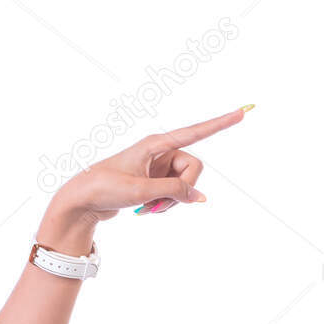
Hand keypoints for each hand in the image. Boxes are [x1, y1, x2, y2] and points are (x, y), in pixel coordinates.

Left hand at [58, 106, 248, 221]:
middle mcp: (160, 151)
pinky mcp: (155, 180)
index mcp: (156, 144)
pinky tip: (147, 210)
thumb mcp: (142, 190)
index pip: (195, 132)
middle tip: (159, 203)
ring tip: (149, 208)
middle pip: (194, 168)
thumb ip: (174, 191)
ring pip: (185, 184)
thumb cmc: (105, 188)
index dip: (220, 124)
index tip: (242, 113)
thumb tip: (200, 197)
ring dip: (173, 200)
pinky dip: (166, 204)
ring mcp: (159, 167)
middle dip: (184, 189)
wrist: (82, 201)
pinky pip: (175, 193)